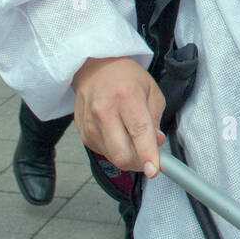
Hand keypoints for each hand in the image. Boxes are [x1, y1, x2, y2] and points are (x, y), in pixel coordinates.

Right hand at [72, 57, 165, 176]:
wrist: (95, 68)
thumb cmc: (127, 78)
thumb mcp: (151, 91)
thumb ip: (156, 120)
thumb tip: (157, 143)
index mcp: (126, 96)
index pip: (138, 131)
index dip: (147, 154)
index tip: (153, 170)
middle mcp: (104, 111)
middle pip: (121, 154)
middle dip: (139, 162)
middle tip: (149, 156)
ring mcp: (90, 123)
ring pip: (113, 157)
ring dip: (128, 155)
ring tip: (132, 136)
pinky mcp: (83, 133)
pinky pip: (103, 152)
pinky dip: (115, 149)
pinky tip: (118, 132)